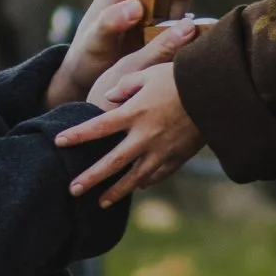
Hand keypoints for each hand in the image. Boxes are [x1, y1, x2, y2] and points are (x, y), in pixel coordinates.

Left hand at [52, 0, 194, 101]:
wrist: (83, 78)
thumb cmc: (84, 58)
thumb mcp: (94, 42)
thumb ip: (110, 22)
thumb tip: (136, 7)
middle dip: (177, 1)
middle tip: (174, 26)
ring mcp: (144, 13)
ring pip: (173, 4)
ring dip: (179, 19)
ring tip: (170, 40)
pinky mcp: (151, 29)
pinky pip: (172, 23)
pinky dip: (178, 31)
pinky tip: (173, 47)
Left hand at [54, 50, 206, 203]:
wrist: (217, 94)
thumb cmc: (181, 78)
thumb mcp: (149, 73)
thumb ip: (126, 85)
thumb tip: (110, 98)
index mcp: (134, 113)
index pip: (98, 127)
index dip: (77, 135)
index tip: (58, 142)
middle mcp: (145, 136)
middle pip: (112, 162)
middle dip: (90, 178)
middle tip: (72, 190)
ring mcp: (162, 151)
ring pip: (134, 178)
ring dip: (116, 191)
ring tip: (100, 202)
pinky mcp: (177, 159)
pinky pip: (157, 175)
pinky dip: (145, 182)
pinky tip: (137, 187)